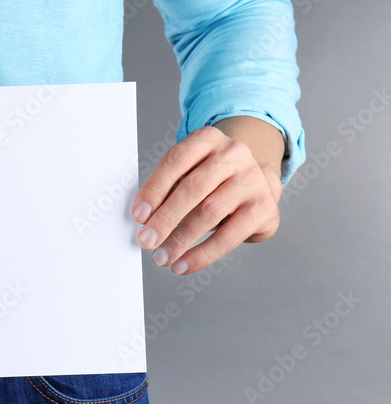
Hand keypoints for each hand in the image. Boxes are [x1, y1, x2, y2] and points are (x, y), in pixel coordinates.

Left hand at [131, 120, 283, 274]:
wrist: (256, 183)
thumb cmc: (212, 180)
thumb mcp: (190, 171)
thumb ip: (168, 188)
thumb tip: (143, 220)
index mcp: (208, 139)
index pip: (175, 161)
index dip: (154, 189)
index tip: (138, 216)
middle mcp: (233, 154)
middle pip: (193, 187)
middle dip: (165, 218)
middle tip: (146, 240)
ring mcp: (252, 180)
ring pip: (210, 212)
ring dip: (181, 239)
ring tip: (162, 256)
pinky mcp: (264, 208)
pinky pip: (229, 236)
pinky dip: (202, 254)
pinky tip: (184, 264)